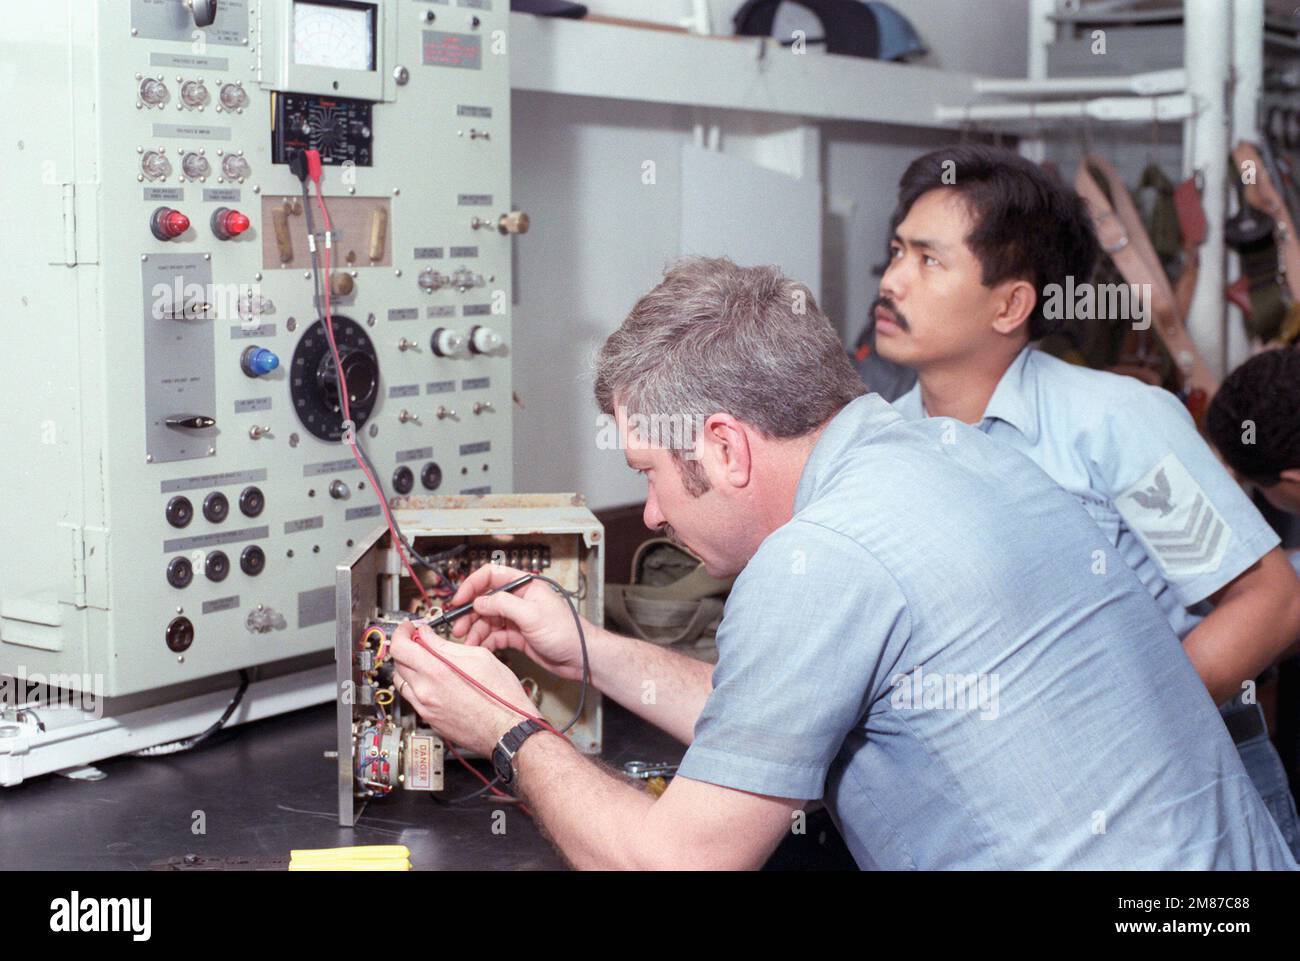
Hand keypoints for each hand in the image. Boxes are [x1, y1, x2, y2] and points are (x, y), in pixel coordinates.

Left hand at [389, 622, 535, 755]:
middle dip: (406, 646)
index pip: (401, 645)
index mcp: (436, 670)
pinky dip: (417, 685)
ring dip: (408, 667)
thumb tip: (429, 637)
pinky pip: (413, 698)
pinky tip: (434, 681)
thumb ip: (447, 645)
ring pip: (402, 681)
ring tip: (425, 660)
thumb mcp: (479, 657)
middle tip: (418, 641)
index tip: (408, 628)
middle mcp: (425, 690)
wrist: (508, 730)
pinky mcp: (430, 720)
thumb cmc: (501, 696)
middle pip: (397, 662)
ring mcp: (425, 708)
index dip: (402, 631)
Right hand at [447, 564, 589, 680]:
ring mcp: (517, 619)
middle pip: (486, 601)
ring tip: (467, 642)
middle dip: (470, 613)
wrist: (581, 658)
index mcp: (524, 586)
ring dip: (475, 630)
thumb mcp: (532, 615)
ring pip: (488, 620)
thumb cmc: (566, 632)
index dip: (472, 585)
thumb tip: (479, 601)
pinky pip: (495, 636)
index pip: (492, 576)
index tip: (459, 600)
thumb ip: (503, 605)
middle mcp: (519, 600)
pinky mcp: (518, 636)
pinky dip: (485, 642)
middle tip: (458, 628)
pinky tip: (480, 648)